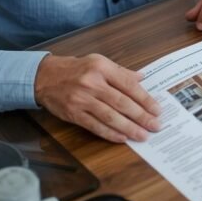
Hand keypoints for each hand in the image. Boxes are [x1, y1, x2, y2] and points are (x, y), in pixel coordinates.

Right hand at [34, 53, 161, 142]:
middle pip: (122, 103)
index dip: (145, 99)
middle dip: (141, 116)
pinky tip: (123, 137)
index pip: (129, 85)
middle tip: (155, 125)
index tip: (157, 109)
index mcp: (102, 68)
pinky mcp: (73, 113)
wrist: (44, 77)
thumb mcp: (98, 62)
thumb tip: (141, 78)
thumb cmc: (75, 69)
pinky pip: (95, 126)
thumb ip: (120, 72)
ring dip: (129, 128)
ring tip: (142, 135)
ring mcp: (82, 100)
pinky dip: (110, 133)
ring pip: (110, 117)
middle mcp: (92, 83)